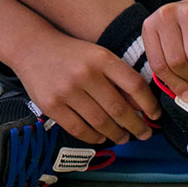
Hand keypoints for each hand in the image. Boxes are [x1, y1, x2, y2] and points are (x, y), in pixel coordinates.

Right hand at [13, 29, 158, 144]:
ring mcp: (66, 91)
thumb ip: (120, 77)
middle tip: (144, 134)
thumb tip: (143, 107)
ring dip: (117, 135)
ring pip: (100, 123)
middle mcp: (85, 74)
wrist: (32, 48)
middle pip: (119, 109)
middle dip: (136, 126)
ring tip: (124, 138)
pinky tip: (102, 137)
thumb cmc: (72, 54)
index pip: (134, 85)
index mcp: (102, 58)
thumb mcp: (99, 56)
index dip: (149, 104)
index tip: (155, 115)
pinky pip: (79, 129)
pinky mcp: (51, 105)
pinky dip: (94, 137)